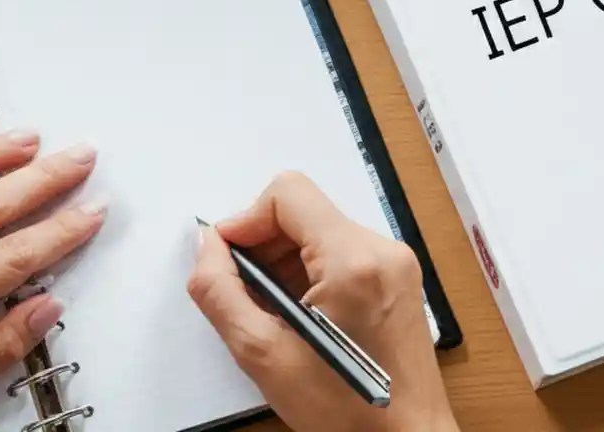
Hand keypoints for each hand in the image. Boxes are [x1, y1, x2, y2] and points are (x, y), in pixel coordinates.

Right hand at [187, 172, 457, 431]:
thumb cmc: (349, 413)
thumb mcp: (262, 354)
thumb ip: (220, 291)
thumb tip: (207, 247)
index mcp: (354, 261)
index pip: (288, 194)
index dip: (246, 220)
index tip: (228, 257)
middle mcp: (382, 251)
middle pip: (303, 212)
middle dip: (263, 246)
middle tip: (247, 295)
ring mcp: (394, 264)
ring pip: (318, 232)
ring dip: (284, 263)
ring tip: (275, 315)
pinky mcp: (396, 280)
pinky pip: (339, 254)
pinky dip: (308, 274)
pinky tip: (300, 317)